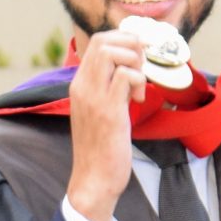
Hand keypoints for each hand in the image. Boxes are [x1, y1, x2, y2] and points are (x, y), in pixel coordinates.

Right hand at [68, 30, 146, 220]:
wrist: (93, 180)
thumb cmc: (100, 150)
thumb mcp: (98, 112)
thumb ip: (107, 90)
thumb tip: (127, 74)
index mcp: (78, 85)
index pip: (97, 42)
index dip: (123, 40)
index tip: (140, 55)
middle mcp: (82, 86)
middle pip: (103, 40)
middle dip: (131, 45)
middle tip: (142, 68)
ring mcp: (93, 97)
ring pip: (112, 52)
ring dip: (134, 62)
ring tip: (139, 86)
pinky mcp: (108, 111)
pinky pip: (125, 75)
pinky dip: (139, 80)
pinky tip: (138, 99)